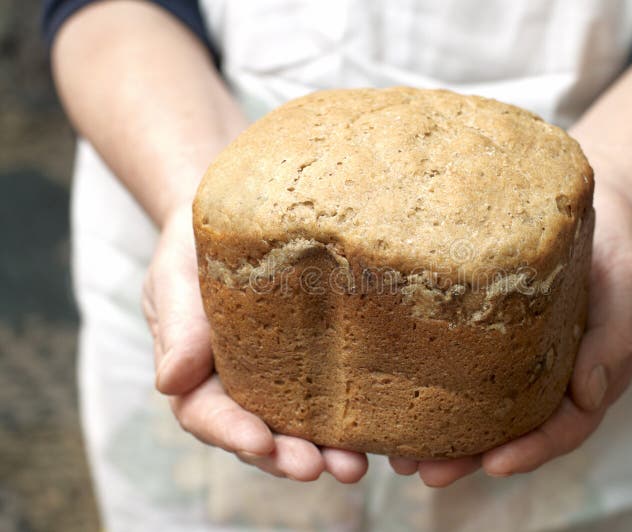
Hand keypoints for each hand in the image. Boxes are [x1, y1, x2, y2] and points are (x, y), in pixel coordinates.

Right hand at [141, 204, 368, 482]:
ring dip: (323, 453)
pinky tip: (377, 434)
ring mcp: (276, 380)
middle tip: (315, 468)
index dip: (231, 433)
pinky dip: (350, 421)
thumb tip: (170, 382)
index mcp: (196, 373)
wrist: (237, 217)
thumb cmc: (195, 246)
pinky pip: (329, 398)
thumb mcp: (176, 277)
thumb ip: (177, 325)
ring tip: (353, 467)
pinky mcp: (313, 365)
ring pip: (296, 429)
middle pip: (256, 436)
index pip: (205, 414)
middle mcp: (237, 387)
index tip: (259, 443)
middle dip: (285, 457)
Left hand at [388, 179, 631, 485]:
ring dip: (445, 436)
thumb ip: (615, 338)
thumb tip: (589, 396)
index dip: (533, 450)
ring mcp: (520, 360)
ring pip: (484, 410)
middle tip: (425, 473)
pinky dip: (437, 387)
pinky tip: (399, 394)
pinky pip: (467, 368)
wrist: (596, 210)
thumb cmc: (615, 249)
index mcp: (590, 377)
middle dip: (470, 457)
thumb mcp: (628, 286)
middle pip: (514, 431)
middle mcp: (551, 378)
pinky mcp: (493, 335)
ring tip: (401, 455)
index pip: (566, 426)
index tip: (494, 464)